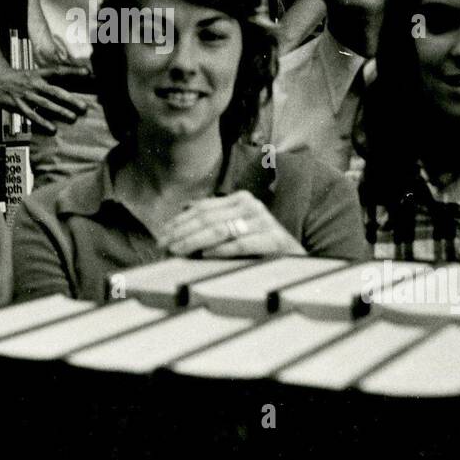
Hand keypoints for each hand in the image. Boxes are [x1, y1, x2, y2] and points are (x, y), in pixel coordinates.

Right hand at [0, 63, 91, 133]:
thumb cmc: (18, 78)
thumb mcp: (33, 75)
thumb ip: (47, 80)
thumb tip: (65, 86)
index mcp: (38, 74)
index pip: (58, 71)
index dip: (72, 71)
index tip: (87, 72)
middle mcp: (34, 84)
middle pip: (55, 91)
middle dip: (70, 99)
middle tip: (84, 106)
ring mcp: (27, 95)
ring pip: (46, 104)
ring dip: (60, 111)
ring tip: (73, 117)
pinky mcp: (19, 105)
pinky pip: (32, 115)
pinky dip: (42, 122)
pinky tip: (52, 129)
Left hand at [156, 190, 305, 258]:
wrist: (296, 261)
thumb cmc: (259, 246)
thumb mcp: (235, 229)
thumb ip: (213, 223)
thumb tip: (179, 219)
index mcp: (240, 199)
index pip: (202, 209)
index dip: (180, 222)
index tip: (162, 235)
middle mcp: (252, 205)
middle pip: (207, 218)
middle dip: (182, 232)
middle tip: (164, 246)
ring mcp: (264, 221)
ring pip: (220, 229)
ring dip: (194, 241)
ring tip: (178, 251)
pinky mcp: (274, 240)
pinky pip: (241, 243)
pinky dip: (221, 249)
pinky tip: (205, 255)